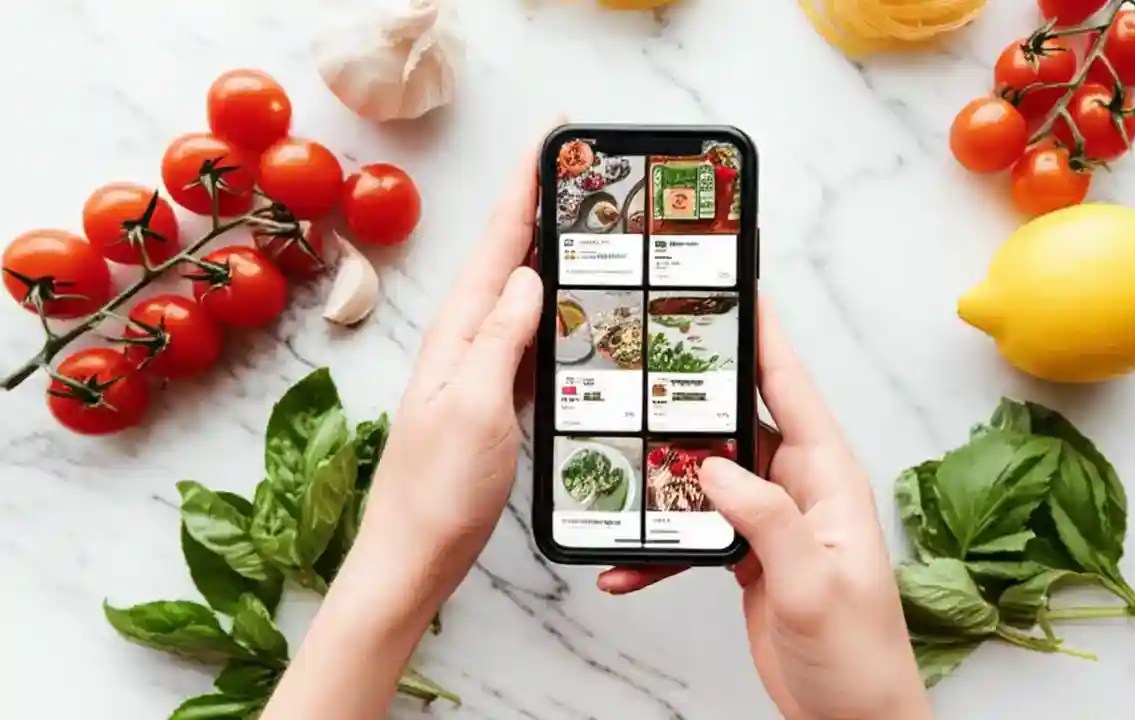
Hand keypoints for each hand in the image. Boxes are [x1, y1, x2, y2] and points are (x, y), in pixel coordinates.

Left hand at [263, 137, 545, 719]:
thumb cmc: (439, 492)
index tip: (554, 138)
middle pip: (507, 256)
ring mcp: (475, 369)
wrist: (412, 556)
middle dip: (541, 205)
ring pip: (519, 293)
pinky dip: (550, 309)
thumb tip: (532, 276)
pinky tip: (570, 308)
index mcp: (457, 332)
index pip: (498, 242)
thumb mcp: (475, 407)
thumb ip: (501, 338)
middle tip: (583, 168)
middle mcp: (463, 341)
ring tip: (584, 221)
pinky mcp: (491, 398)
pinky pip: (526, 336)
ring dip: (547, 251)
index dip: (527, 186)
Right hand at [598, 302, 928, 719]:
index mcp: (828, 477)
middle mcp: (799, 487)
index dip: (764, 334)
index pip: (793, 387)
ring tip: (619, 472)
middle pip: (739, 420)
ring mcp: (772, 520)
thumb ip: (767, 520)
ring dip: (663, 481)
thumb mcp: (814, 584)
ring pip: (706, 474)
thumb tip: (713, 467)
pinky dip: (660, 547)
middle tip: (646, 364)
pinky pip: (695, 530)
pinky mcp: (748, 553)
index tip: (735, 286)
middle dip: (692, 397)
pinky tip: (627, 565)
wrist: (850, 719)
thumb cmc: (858, 656)